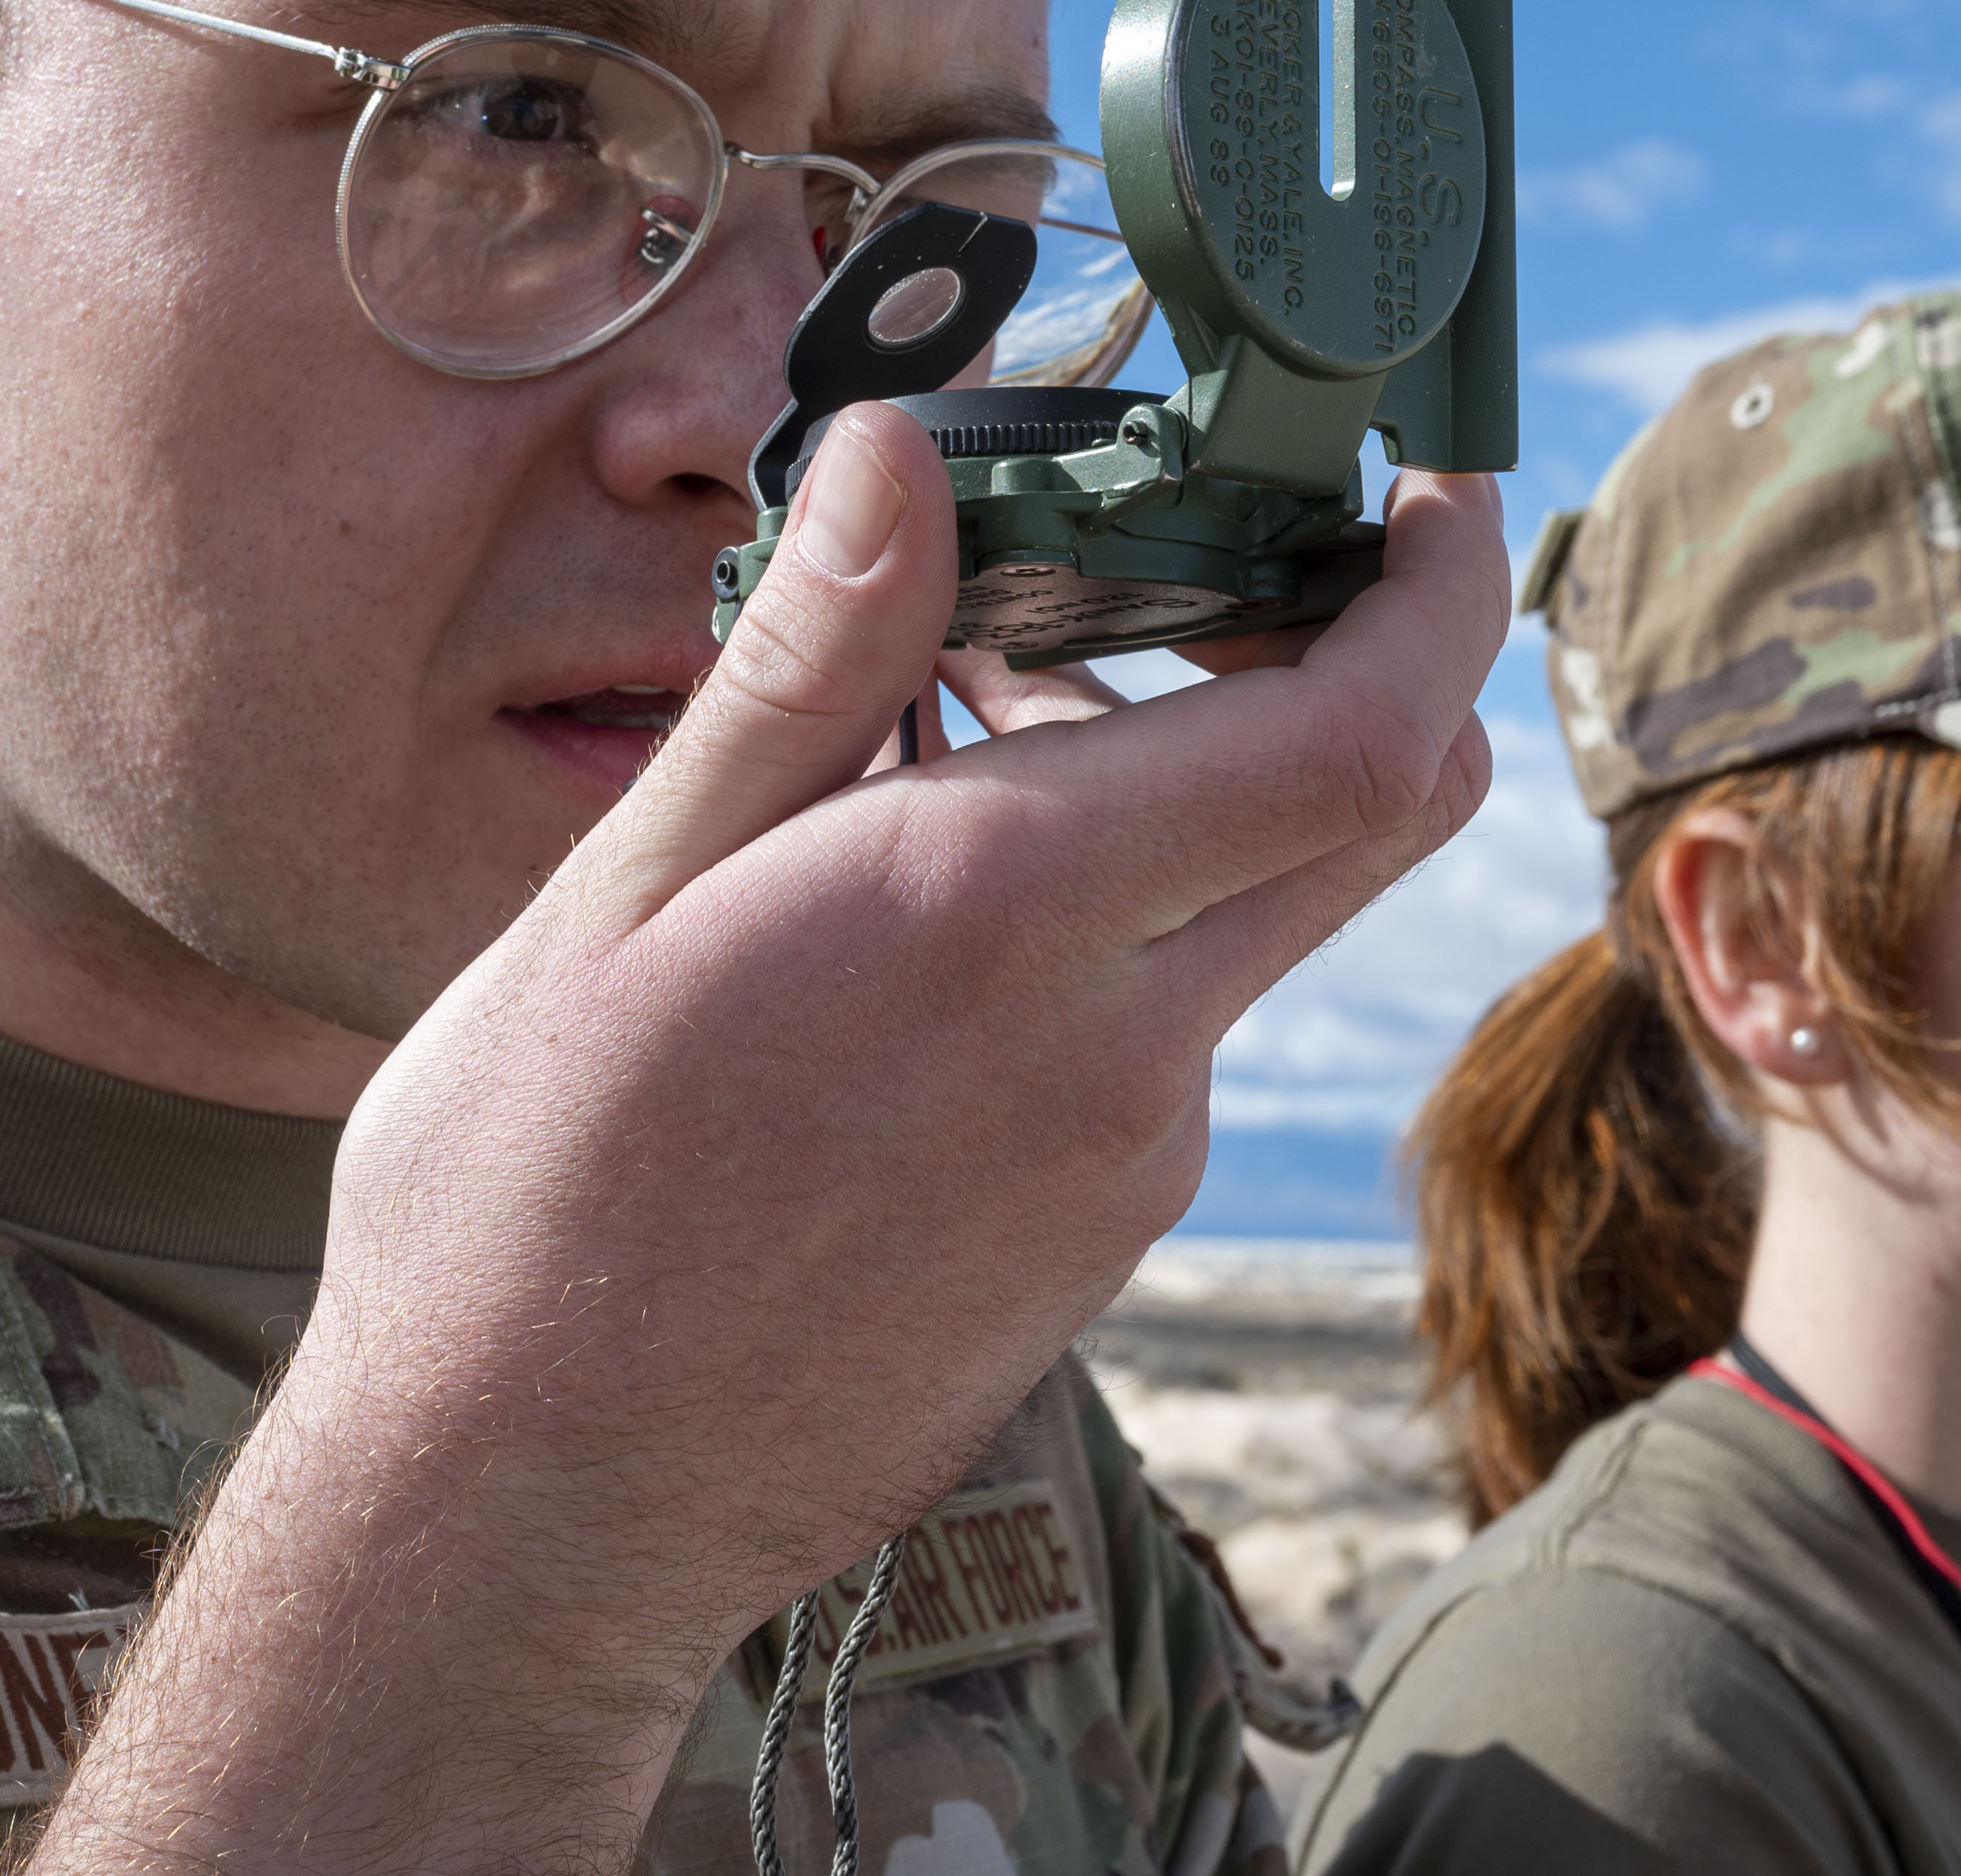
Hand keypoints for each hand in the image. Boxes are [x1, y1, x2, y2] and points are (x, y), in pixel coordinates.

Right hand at [45, 405, 1504, 1868]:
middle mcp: (1119, 1044)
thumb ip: (806, 666)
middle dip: (1354, 663)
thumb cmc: (526, 1185)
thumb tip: (899, 446)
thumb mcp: (630, 888)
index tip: (1424, 494)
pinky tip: (916, 932)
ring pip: (1253, 922)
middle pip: (1369, 812)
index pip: (1364, 729)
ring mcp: (1124, 1165)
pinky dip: (1105, 935)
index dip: (1439, 591)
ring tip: (945, 744)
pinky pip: (1163, 1038)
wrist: (521, 1514)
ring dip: (1180, 800)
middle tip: (1211, 567)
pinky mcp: (1092, 1247)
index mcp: (1007, 914)